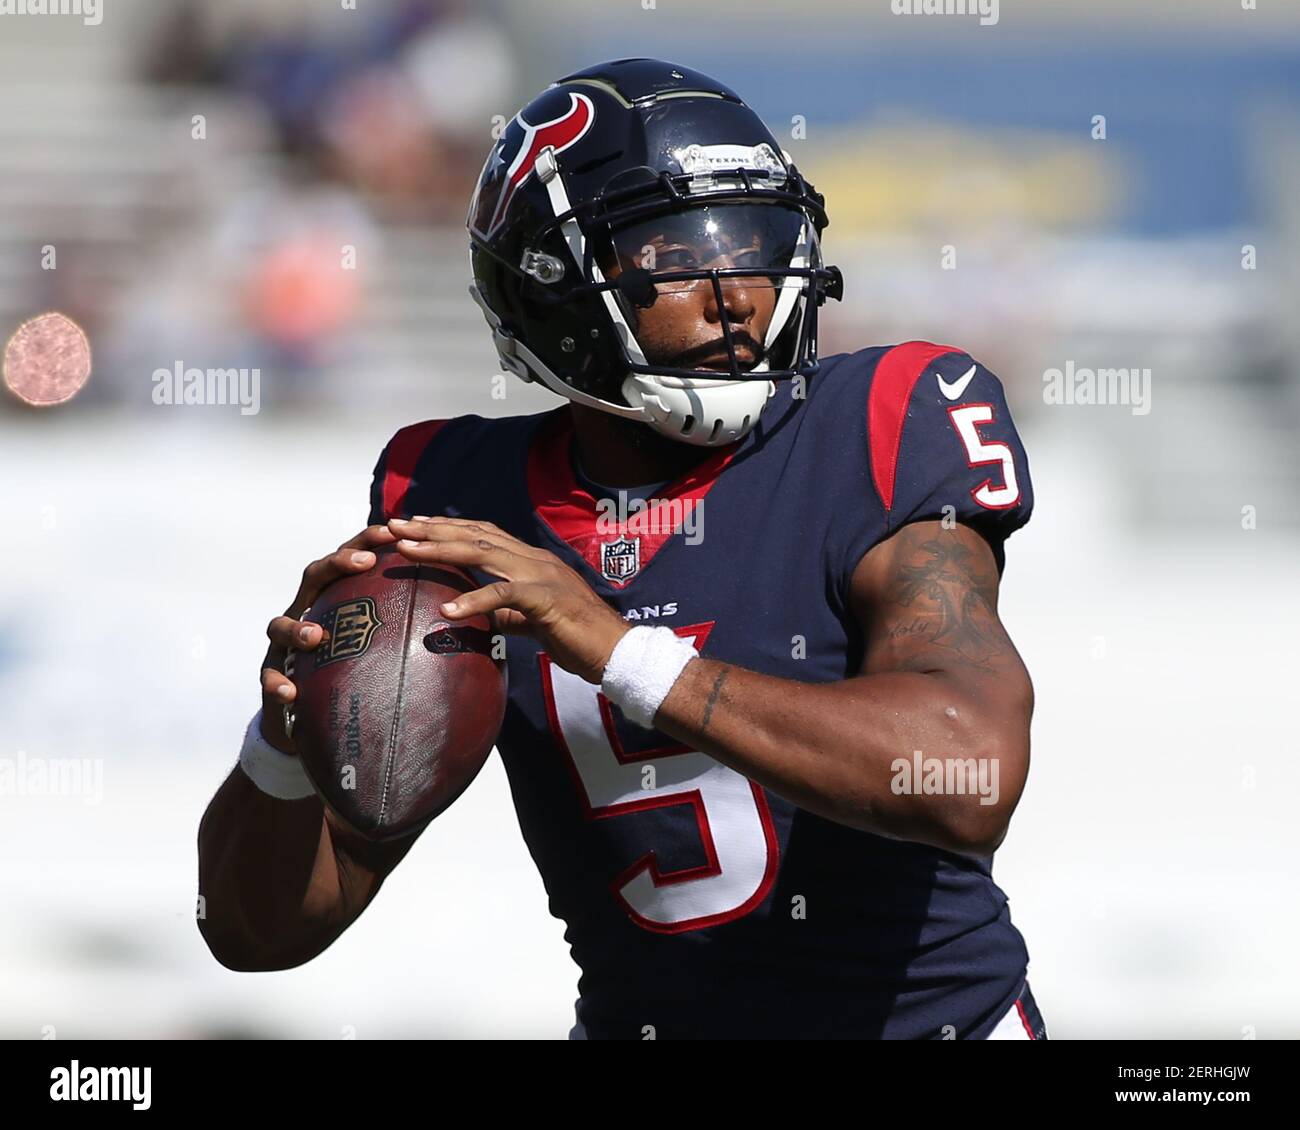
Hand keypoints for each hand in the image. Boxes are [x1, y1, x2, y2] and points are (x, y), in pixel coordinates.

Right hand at [258, 524, 398, 751]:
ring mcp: (282, 644)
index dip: (368, 541)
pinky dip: (278, 683)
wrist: (310, 713)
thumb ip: (410, 626)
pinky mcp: (272, 676)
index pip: (349, 559)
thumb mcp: (380, 644)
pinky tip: (291, 692)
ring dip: (297, 627)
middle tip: (363, 561)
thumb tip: (466, 619)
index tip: (396, 531)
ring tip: (315, 636)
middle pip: (313, 576)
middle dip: (336, 563)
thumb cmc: (354, 669)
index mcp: (333, 597)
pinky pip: (270, 678)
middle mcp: (304, 610)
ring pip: (278, 625)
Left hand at [388, 516, 628, 683]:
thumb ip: (509, 613)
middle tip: (396, 526)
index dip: (447, 527)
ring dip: (442, 550)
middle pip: (475, 535)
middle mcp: (534, 560)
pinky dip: (475, 600)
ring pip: (484, 553)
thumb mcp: (534, 621)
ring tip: (408, 551)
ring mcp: (541, 575)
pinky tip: (448, 610)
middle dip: (432, 529)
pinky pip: (505, 596)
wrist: (617, 651)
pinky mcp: (547, 599)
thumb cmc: (579, 638)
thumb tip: (482, 618)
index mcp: (531, 561)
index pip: (483, 533)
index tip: (414, 524)